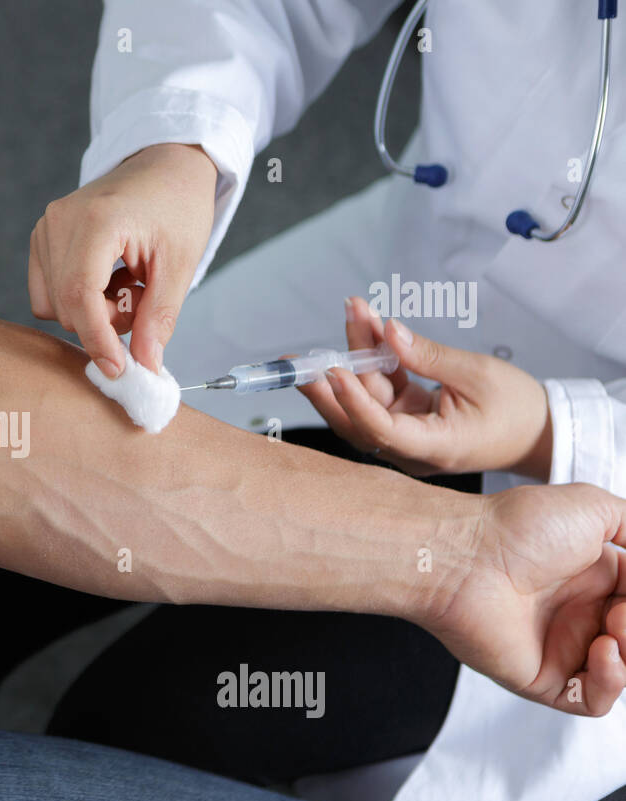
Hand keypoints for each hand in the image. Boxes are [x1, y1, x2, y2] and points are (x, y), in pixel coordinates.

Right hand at [28, 143, 217, 376]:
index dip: (97, 340)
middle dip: (104, 322)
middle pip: (66, 306)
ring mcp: (46, 227)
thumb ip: (158, 318)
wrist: (165, 165)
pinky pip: (46, 292)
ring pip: (53, 304)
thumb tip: (144, 366)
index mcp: (97, 221)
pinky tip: (106, 280)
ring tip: (125, 285)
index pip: (80, 296)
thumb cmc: (177, 206)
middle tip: (140, 301)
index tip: (120, 370)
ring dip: (91, 312)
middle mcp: (60, 221)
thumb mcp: (180, 264)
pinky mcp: (42, 236)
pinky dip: (76, 299)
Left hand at [297, 297, 552, 479]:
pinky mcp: (408, 420)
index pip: (379, 429)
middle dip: (329, 384)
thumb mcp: (477, 374)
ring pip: (367, 398)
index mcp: (433, 448)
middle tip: (298, 358)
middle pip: (356, 419)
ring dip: (357, 357)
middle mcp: (410, 449)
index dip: (353, 400)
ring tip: (353, 312)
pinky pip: (382, 391)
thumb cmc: (518, 409)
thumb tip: (388, 331)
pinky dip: (376, 361)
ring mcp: (406, 435)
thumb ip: (427, 355)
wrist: (541, 432)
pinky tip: (370, 326)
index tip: (333, 370)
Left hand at [430, 483, 625, 715]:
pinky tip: (604, 650)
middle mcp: (578, 614)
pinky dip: (610, 682)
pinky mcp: (539, 678)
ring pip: (620, 671)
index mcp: (594, 577)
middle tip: (624, 610)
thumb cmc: (518, 528)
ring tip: (616, 624)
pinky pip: (589, 701)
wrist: (465, 556)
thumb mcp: (596, 509)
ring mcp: (559, 648)